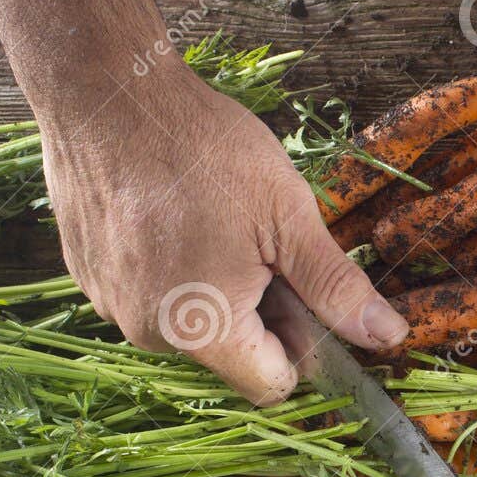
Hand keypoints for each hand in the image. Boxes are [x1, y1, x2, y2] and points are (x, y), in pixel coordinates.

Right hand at [38, 61, 406, 403]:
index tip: (305, 292)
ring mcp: (110, 304)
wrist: (106, 90)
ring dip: (218, 290)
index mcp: (202, 332)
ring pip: (191, 324)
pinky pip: (150, 295)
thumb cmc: (203, 150)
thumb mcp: (289, 218)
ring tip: (220, 225)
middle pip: (232, 355)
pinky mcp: (89, 275)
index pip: (271, 385)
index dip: (302, 347)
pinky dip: (174, 270)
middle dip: (261, 313)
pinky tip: (180, 218)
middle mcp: (148, 335)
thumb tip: (387, 336)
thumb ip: (336, 288)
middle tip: (265, 245)